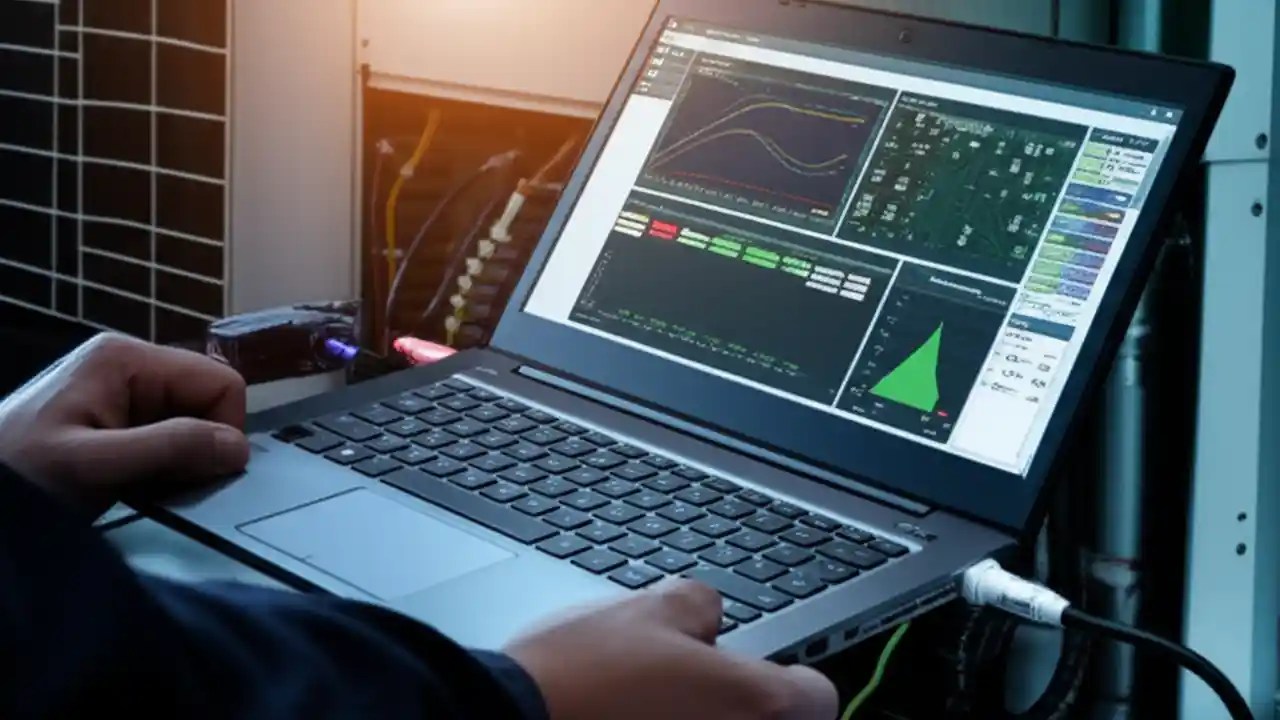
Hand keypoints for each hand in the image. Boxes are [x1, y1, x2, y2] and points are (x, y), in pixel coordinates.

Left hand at [0, 333, 249, 512]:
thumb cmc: (18, 476)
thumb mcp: (93, 464)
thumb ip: (169, 448)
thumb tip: (239, 449)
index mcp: (126, 358)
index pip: (220, 382)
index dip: (222, 430)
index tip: (196, 475)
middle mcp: (129, 367)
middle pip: (207, 404)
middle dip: (197, 449)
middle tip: (161, 487)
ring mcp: (121, 394)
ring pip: (191, 427)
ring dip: (178, 465)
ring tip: (140, 490)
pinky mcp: (114, 423)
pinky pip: (167, 443)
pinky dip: (162, 471)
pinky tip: (133, 490)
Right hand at [506, 578, 837, 719]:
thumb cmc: (577, 681)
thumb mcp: (646, 611)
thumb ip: (698, 606)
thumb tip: (705, 619)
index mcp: (757, 706)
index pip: (818, 696)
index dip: (788, 677)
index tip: (757, 673)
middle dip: (741, 709)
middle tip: (694, 693)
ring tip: (651, 708)